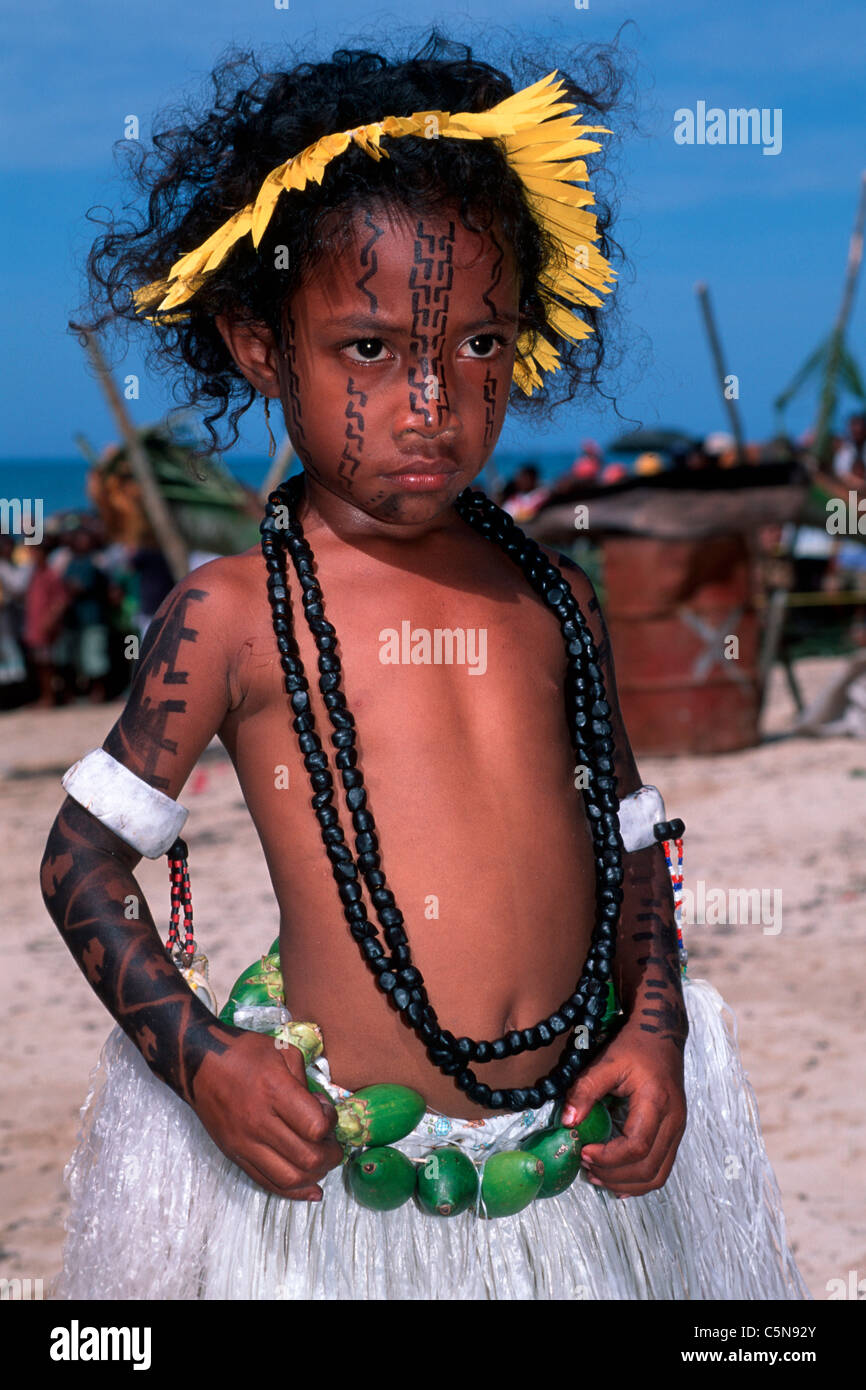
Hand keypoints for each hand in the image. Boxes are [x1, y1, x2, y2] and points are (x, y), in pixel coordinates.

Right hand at [190, 1029, 344, 1200]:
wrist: (198, 1064)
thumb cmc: (243, 1053)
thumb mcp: (283, 1052)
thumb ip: (306, 1081)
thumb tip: (320, 1110)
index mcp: (275, 1092)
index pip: (315, 1127)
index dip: (331, 1123)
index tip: (326, 1113)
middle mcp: (259, 1123)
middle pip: (307, 1158)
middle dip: (331, 1155)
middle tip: (332, 1143)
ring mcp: (245, 1143)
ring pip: (289, 1179)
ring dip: (315, 1176)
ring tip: (322, 1163)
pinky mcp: (235, 1155)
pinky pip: (266, 1183)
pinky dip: (293, 1192)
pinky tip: (310, 1190)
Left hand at [560, 1021, 686, 1196]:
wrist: (662, 1034)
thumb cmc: (634, 1046)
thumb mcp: (606, 1062)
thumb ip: (585, 1090)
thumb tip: (568, 1122)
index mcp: (657, 1102)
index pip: (637, 1146)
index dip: (609, 1158)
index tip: (583, 1151)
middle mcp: (674, 1121)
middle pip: (648, 1168)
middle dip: (614, 1176)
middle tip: (586, 1168)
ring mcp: (678, 1129)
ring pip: (658, 1175)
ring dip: (627, 1184)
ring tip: (598, 1176)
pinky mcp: (675, 1133)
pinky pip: (662, 1168)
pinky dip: (640, 1180)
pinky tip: (618, 1181)